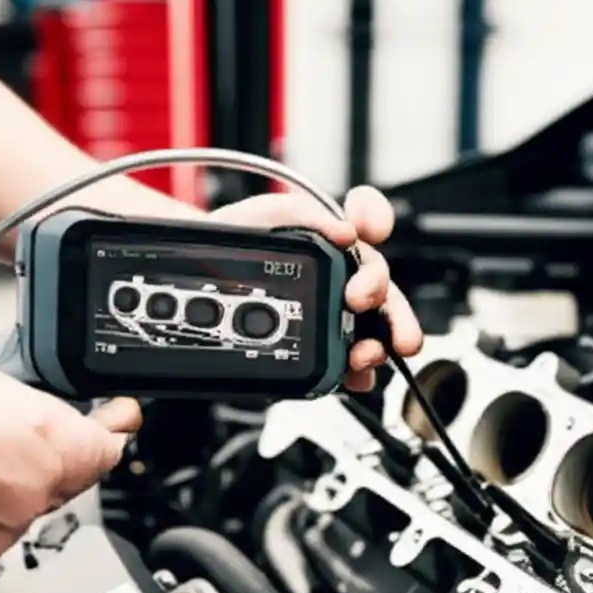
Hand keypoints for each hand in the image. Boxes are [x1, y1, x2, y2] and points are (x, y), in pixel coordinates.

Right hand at [0, 362, 141, 571]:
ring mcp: (3, 529)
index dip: (111, 431)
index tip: (117, 422)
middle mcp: (33, 494)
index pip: (108, 448)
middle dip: (48, 458)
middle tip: (6, 434)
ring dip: (10, 488)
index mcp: (48, 443)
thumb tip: (84, 420)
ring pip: (30, 507)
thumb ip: (48, 410)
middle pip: (67, 479)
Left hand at [209, 185, 423, 390]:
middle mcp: (345, 273)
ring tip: (366, 352)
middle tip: (360, 298)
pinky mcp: (329, 346)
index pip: (368, 216)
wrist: (213, 282)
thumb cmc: (244, 244)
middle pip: (377, 281)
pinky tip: (356, 377)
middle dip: (379, 291)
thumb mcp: (265, 217)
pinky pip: (352, 361)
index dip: (375, 219)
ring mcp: (339, 311)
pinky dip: (359, 372)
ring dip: (378, 340)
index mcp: (334, 236)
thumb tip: (345, 233)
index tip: (369, 230)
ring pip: (374, 325)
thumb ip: (303, 215)